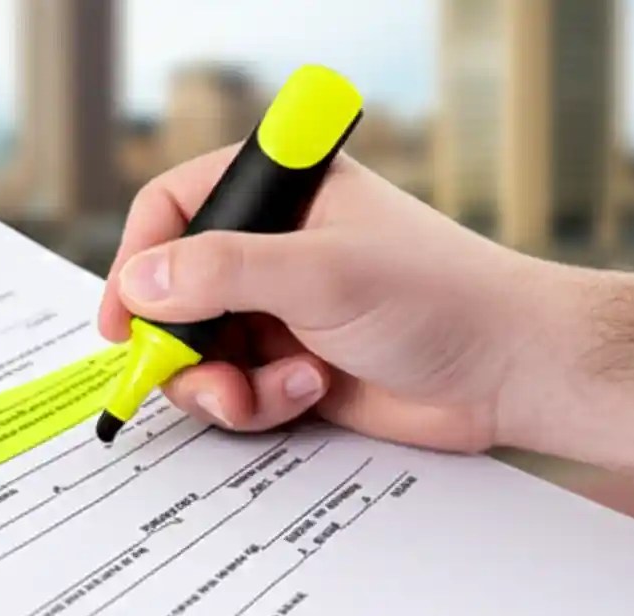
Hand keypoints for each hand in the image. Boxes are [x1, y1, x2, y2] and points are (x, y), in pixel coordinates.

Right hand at [99, 146, 557, 452]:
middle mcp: (271, 248)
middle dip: (178, 342)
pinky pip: (236, 390)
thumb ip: (221, 272)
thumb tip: (140, 281)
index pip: (174, 207)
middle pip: (174, 291)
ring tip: (264, 392)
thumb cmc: (438, 298)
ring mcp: (279, 309)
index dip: (138, 259)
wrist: (509, 373)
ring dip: (220, 383)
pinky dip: (258, 402)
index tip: (124, 316)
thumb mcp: (319, 273)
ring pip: (199, 351)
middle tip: (184, 372)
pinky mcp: (290, 364)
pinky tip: (310, 392)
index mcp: (279, 194)